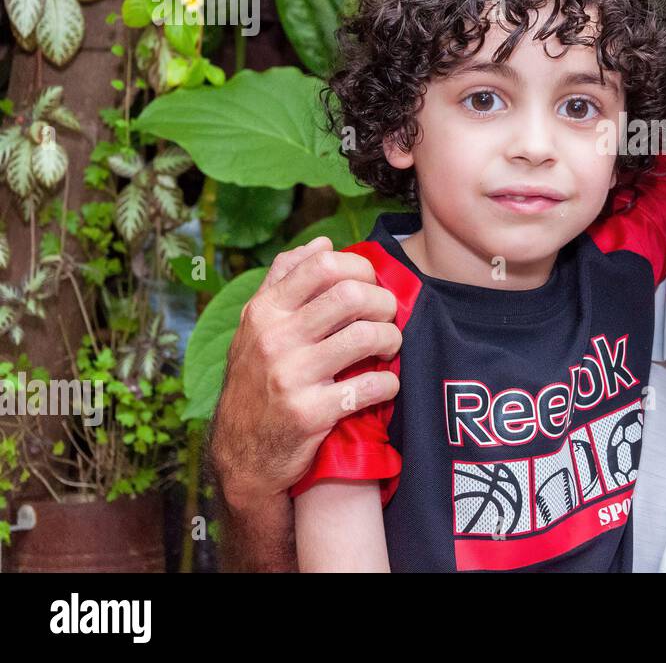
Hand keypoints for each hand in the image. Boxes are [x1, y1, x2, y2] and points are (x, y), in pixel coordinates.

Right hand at [208, 235, 402, 515]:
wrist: (241, 455)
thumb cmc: (257, 381)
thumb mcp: (257, 327)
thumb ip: (286, 280)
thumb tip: (322, 242)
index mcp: (264, 311)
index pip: (323, 264)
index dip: (361, 267)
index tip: (371, 284)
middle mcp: (274, 339)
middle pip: (352, 294)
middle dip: (384, 302)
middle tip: (388, 317)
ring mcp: (291, 376)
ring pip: (367, 336)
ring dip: (392, 339)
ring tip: (389, 347)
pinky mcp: (310, 414)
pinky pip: (371, 386)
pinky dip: (389, 383)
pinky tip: (384, 385)